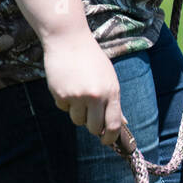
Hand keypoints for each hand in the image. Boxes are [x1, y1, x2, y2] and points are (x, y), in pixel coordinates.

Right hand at [42, 29, 123, 146]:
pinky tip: (67, 85)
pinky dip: (65, 102)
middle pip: (94, 128)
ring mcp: (77, 96)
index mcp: (111, 91)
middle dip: (93, 127)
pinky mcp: (60, 95)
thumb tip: (122, 123)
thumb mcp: (109, 78)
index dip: (111, 137)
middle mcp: (95, 96)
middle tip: (90, 117)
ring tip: (78, 93)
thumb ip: (114, 101)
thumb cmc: (91, 59)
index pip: (113, 124)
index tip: (107, 141)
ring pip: (77, 120)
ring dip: (78, 113)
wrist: (68, 40)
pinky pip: (63, 108)